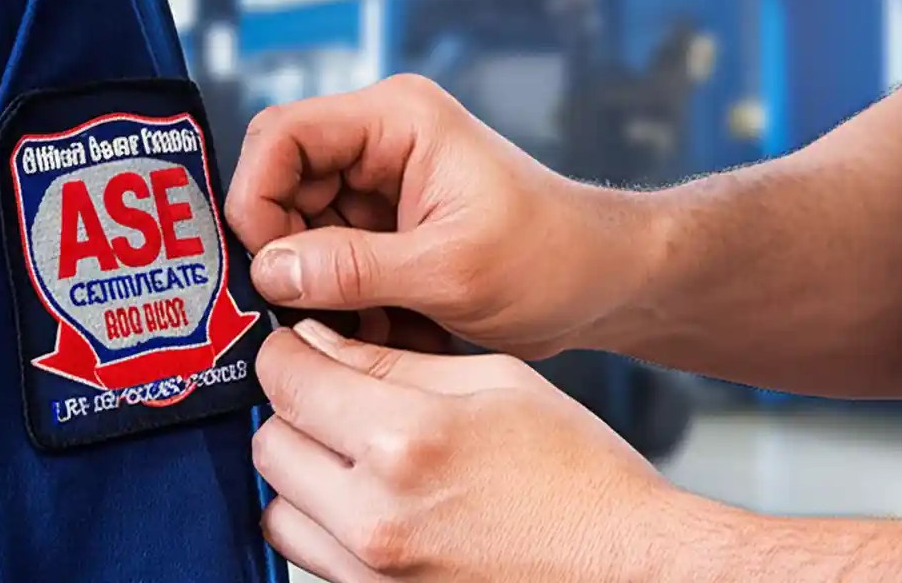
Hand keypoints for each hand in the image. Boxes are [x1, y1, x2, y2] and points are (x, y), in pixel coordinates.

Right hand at [226, 74, 662, 358]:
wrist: (607, 284)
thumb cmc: (552, 257)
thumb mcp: (447, 269)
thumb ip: (350, 269)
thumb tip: (267, 271)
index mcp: (395, 121)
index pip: (282, 134)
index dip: (255, 194)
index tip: (260, 262)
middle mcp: (378, 144)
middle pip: (281, 186)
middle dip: (285, 255)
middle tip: (299, 314)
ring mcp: (379, 188)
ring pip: (300, 234)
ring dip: (318, 291)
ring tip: (362, 331)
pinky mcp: (385, 231)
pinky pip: (330, 264)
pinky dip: (343, 306)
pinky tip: (385, 333)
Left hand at [253, 319, 683, 581]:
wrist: (630, 572)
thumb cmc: (583, 478)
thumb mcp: (496, 383)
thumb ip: (392, 362)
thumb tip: (320, 342)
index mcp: (405, 441)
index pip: (286, 380)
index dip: (287, 352)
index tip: (300, 347)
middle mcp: (374, 517)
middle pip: (270, 443)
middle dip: (294, 410)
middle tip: (335, 399)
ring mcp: (372, 576)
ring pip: (279, 508)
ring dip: (303, 475)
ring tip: (358, 460)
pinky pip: (312, 559)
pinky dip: (325, 527)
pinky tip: (376, 506)